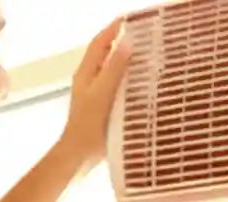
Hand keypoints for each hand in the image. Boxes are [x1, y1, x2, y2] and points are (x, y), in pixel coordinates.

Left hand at [56, 18, 132, 173]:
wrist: (79, 156)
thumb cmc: (89, 124)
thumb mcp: (102, 93)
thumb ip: (114, 68)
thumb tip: (127, 42)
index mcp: (86, 73)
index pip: (99, 43)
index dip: (112, 29)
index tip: (129, 19)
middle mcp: (90, 81)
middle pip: (105, 55)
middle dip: (121, 42)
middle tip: (143, 34)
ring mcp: (96, 95)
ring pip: (112, 71)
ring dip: (126, 61)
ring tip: (147, 55)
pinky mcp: (104, 108)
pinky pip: (117, 87)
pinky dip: (128, 80)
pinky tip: (143, 84)